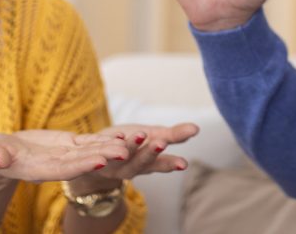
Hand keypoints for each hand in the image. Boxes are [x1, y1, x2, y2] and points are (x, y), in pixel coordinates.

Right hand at [0, 130, 128, 183]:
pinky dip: (104, 139)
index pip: (63, 169)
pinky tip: (122, 136)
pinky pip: (89, 142)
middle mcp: (57, 165)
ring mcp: (65, 156)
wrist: (1, 155)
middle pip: (83, 162)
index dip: (81, 165)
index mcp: (38, 170)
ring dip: (111, 148)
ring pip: (91, 151)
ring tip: (130, 143)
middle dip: (104, 157)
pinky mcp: (69, 145)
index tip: (99, 161)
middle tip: (125, 153)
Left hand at [69, 123, 199, 192]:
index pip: (162, 165)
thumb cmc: (131, 144)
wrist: (98, 154)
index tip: (184, 164)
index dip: (171, 164)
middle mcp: (133, 167)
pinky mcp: (99, 159)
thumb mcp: (155, 136)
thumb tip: (197, 128)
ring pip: (124, 158)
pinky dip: (111, 143)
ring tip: (141, 134)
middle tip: (161, 142)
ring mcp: (115, 165)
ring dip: (133, 146)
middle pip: (143, 163)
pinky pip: (105, 151)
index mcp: (149, 163)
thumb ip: (174, 135)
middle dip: (152, 153)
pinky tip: (118, 135)